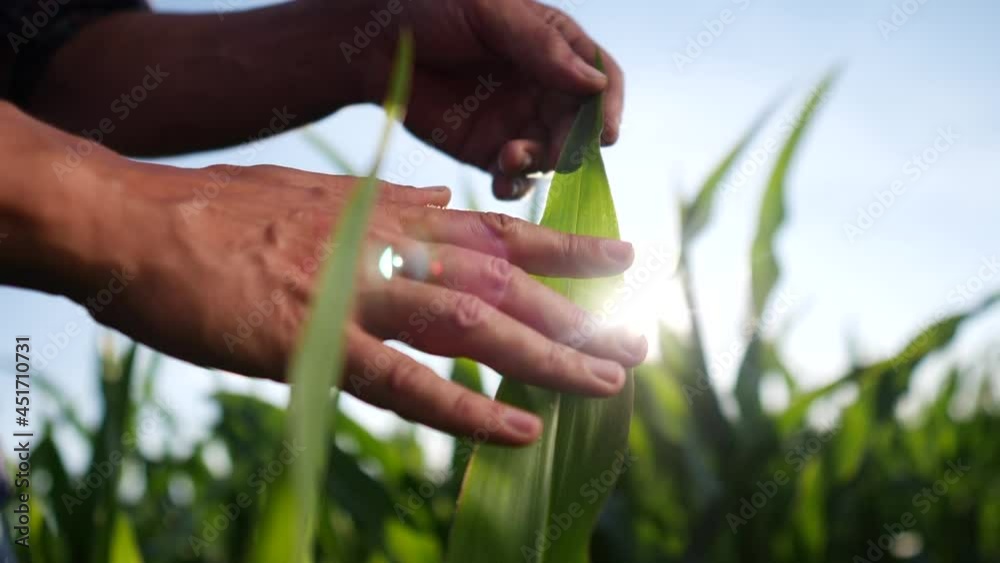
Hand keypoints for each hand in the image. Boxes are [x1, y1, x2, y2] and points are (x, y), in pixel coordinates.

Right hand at [66, 156, 645, 445]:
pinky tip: (518, 429)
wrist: (134, 224)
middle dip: (576, 311)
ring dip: (545, 356)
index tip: (619, 254)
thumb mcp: (315, 191)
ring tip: (609, 381)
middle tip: (638, 338)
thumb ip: (385, 203)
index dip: (562, 243)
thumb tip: (436, 199)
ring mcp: (355, 295)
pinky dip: (465, 410)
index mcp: (386, 216)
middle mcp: (386, 249)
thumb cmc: (216, 211)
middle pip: (502, 281)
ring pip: (472, 326)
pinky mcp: (313, 346)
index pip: (494, 230)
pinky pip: (405, 384)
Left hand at [349, 0, 624, 199]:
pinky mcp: (488, 150)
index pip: (600, 77)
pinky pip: (516, 177)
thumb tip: (593, 85)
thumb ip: (540, 46)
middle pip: (581, 124)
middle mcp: (543, 86)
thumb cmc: (430, 8)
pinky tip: (502, 181)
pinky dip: (516, 186)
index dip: (610, 105)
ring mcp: (517, 121)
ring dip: (540, 164)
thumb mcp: (489, 12)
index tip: (606, 133)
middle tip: (552, 154)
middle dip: (573, 144)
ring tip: (508, 157)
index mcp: (553, 46)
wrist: (372, 42)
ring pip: (552, 155)